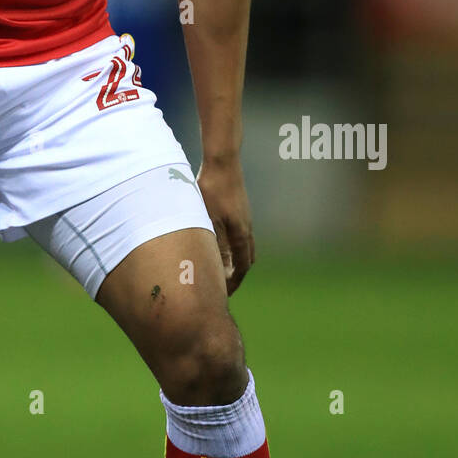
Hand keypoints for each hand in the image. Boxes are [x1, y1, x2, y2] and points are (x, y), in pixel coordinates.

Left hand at [196, 160, 254, 295]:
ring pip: (244, 246)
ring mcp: (244, 218)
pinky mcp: (239, 209)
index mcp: (241, 235)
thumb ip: (217, 246)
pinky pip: (240, 235)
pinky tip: (218, 244)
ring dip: (235, 260)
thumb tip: (222, 271)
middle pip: (246, 259)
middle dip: (236, 275)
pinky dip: (232, 246)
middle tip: (222, 286)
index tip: (223, 294)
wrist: (222, 162)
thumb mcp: (211, 221)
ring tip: (219, 268)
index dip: (233, 283)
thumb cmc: (212, 191)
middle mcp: (246, 228)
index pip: (242, 268)